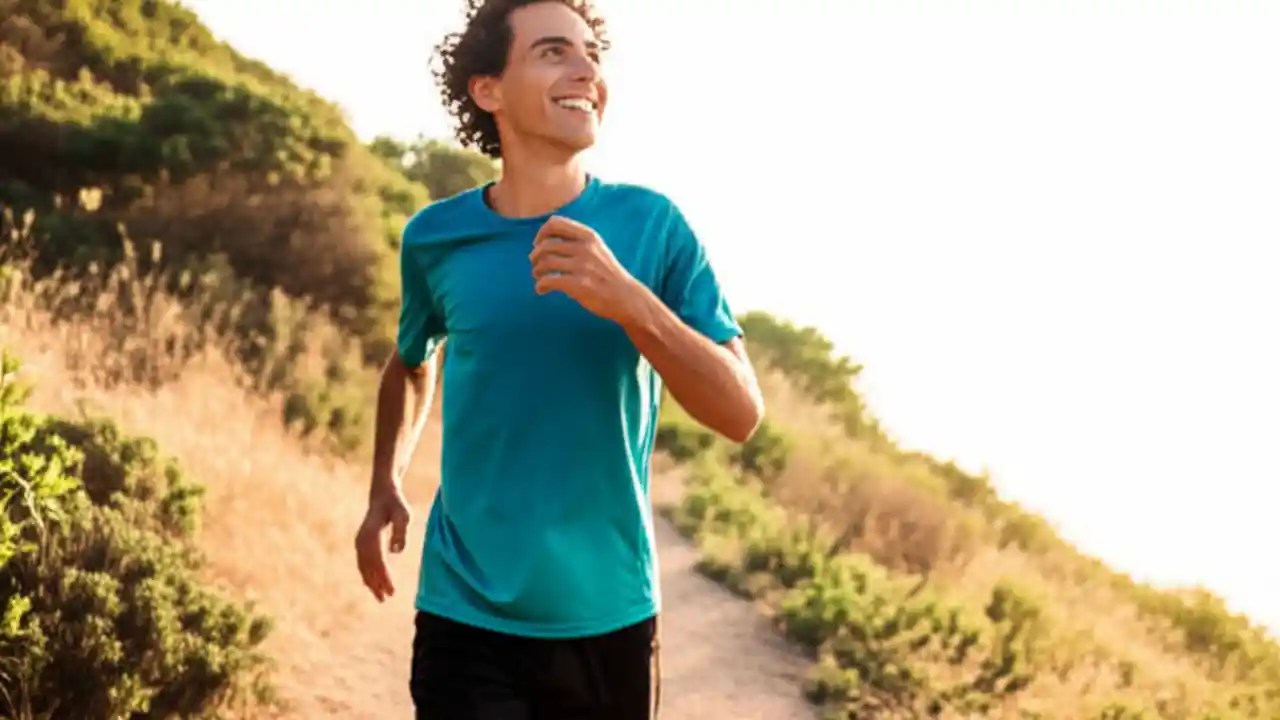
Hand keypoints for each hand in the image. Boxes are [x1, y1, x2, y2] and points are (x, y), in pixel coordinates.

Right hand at [354, 486, 411, 601]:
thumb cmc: (396, 505)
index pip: (378, 561)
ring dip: (371, 583)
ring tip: (381, 597)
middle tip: (385, 599)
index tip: (392, 591)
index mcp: (371, 534)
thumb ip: (401, 531)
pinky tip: (373, 586)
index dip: (384, 577)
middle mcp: (362, 540)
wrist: (383, 495)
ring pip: (363, 567)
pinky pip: (363, 563)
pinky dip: (367, 575)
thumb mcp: (404, 514)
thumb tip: (396, 551)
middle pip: (368, 567)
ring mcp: (359, 542)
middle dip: (376, 584)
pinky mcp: (361, 544)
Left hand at [529, 215, 642, 324]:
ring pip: (545, 263)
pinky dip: (540, 286)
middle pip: (545, 245)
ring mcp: (582, 266)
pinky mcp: (578, 285)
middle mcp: (585, 248)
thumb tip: (547, 239)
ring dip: (536, 271)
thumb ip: (578, 241)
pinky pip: (548, 281)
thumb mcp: (598, 249)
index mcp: (589, 236)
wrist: (627, 297)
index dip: (541, 233)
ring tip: (538, 277)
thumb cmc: (608, 274)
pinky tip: (541, 290)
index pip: (555, 223)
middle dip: (535, 256)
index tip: (538, 244)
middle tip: (535, 265)